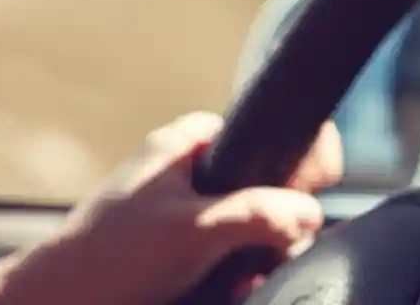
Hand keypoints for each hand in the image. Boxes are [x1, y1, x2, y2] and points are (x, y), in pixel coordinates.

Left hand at [3, 112, 341, 304]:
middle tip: (274, 252)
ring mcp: (178, 212)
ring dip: (256, 257)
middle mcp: (183, 171)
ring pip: (246, 225)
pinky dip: (234, 274)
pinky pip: (224, 254)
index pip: (262, 131)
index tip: (307, 189)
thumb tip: (311, 214)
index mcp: (185, 143)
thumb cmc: (109, 259)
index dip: (291, 161)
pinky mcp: (173, 250)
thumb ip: (259, 214)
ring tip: (246, 281)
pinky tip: (233, 291)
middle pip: (261, 185)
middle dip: (275, 225)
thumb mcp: (195, 230)